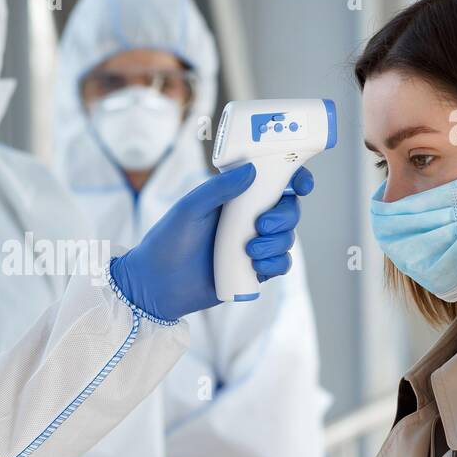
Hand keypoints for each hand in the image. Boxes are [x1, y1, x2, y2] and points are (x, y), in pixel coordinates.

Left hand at [110, 163, 311, 321]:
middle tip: (261, 225)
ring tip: (250, 252)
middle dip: (285, 217)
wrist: (155, 285)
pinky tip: (257, 267)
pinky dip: (275, 264)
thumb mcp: (189, 208)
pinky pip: (280, 264)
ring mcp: (252, 245)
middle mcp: (247, 219)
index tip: (301, 184)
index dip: (295, 180)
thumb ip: (218, 188)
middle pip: (288, 210)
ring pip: (287, 238)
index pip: (273, 183)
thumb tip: (252, 171)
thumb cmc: (167, 241)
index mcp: (234, 198)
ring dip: (278, 243)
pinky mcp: (252, 271)